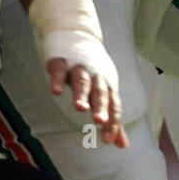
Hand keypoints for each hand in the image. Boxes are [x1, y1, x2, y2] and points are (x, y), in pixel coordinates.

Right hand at [41, 29, 127, 147]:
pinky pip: (60, 70)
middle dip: (100, 107)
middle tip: (99, 121)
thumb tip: (122, 146)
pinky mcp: (61, 61)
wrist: (77, 34)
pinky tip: (56, 91)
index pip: (113, 106)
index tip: (109, 140)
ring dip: (82, 93)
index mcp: (107, 86)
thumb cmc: (93, 70)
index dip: (112, 122)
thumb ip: (112, 119)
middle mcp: (96, 76)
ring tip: (80, 108)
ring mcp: (78, 67)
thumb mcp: (104, 92)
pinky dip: (58, 79)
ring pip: (82, 80)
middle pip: (100, 92)